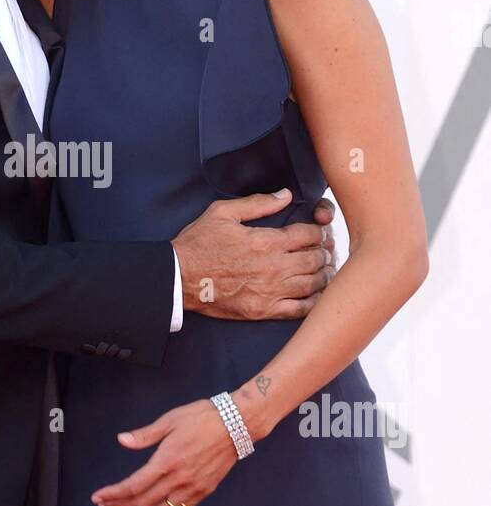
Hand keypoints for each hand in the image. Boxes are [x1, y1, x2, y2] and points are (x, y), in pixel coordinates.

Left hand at [90, 400, 238, 505]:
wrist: (236, 424)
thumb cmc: (202, 418)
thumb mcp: (169, 420)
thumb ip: (144, 435)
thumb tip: (122, 440)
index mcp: (167, 461)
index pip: (133, 486)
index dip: (113, 494)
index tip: (98, 497)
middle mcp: (179, 478)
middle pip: (142, 502)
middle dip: (120, 505)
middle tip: (104, 504)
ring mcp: (193, 487)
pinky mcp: (204, 490)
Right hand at [171, 189, 336, 320]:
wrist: (178, 278)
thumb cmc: (198, 243)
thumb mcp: (223, 212)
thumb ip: (258, 203)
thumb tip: (286, 195)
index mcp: (266, 241)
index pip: (310, 234)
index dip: (320, 231)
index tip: (320, 231)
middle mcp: (273, 267)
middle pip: (316, 259)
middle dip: (325, 252)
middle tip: (326, 250)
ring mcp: (270, 291)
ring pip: (313, 284)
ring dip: (324, 275)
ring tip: (325, 270)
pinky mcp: (264, 311)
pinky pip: (300, 309)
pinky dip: (314, 302)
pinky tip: (315, 294)